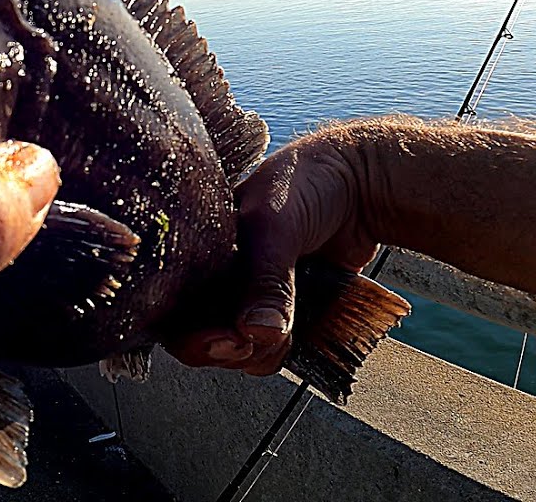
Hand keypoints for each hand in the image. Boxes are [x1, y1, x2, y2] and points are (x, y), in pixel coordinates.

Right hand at [168, 133, 378, 374]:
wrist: (362, 184)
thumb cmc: (306, 183)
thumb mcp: (274, 224)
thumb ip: (264, 279)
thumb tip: (254, 332)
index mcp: (198, 253)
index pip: (173, 309)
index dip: (192, 334)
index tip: (225, 340)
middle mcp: (217, 279)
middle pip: (203, 339)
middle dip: (230, 348)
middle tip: (255, 338)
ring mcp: (251, 298)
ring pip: (240, 351)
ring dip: (262, 352)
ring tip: (287, 328)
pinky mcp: (284, 311)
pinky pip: (274, 347)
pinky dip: (286, 349)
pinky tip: (302, 330)